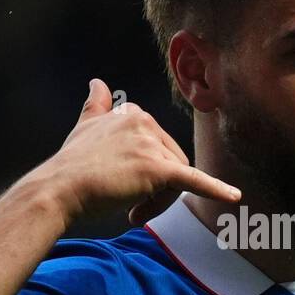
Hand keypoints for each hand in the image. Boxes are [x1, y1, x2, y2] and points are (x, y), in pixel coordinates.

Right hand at [40, 78, 240, 226]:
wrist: (59, 189)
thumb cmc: (71, 165)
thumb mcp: (85, 127)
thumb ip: (96, 105)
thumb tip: (97, 82)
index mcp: (133, 113)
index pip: (158, 147)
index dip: (145, 172)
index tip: (122, 186)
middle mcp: (144, 122)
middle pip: (171, 163)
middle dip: (155, 191)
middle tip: (130, 208)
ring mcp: (151, 145)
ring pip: (176, 181)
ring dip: (157, 202)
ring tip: (131, 212)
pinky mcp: (158, 169)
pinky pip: (194, 180)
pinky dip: (216, 189)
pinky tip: (234, 197)